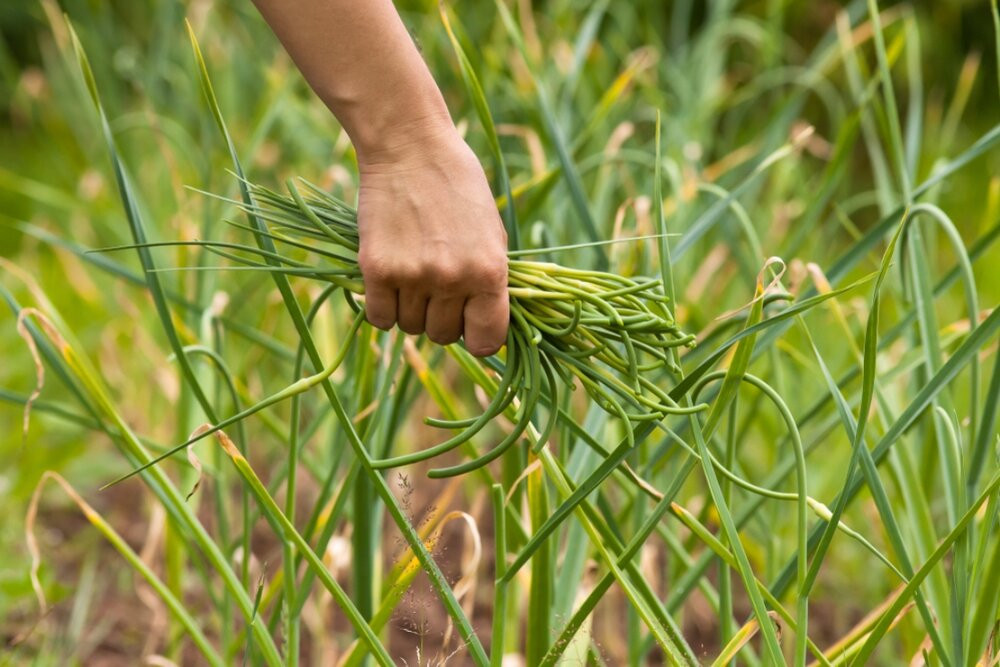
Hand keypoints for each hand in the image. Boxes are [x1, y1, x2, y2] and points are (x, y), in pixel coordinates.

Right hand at [356, 128, 508, 356]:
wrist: (410, 147)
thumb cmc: (457, 187)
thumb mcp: (491, 233)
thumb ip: (489, 280)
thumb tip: (482, 326)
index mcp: (489, 271)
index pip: (487, 341)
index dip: (477, 336)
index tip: (468, 323)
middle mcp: (453, 279)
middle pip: (443, 335)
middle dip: (440, 318)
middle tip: (435, 286)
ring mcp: (413, 276)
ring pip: (410, 327)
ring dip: (410, 309)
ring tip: (412, 273)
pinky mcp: (377, 269)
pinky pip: (380, 318)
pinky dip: (383, 306)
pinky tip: (389, 281)